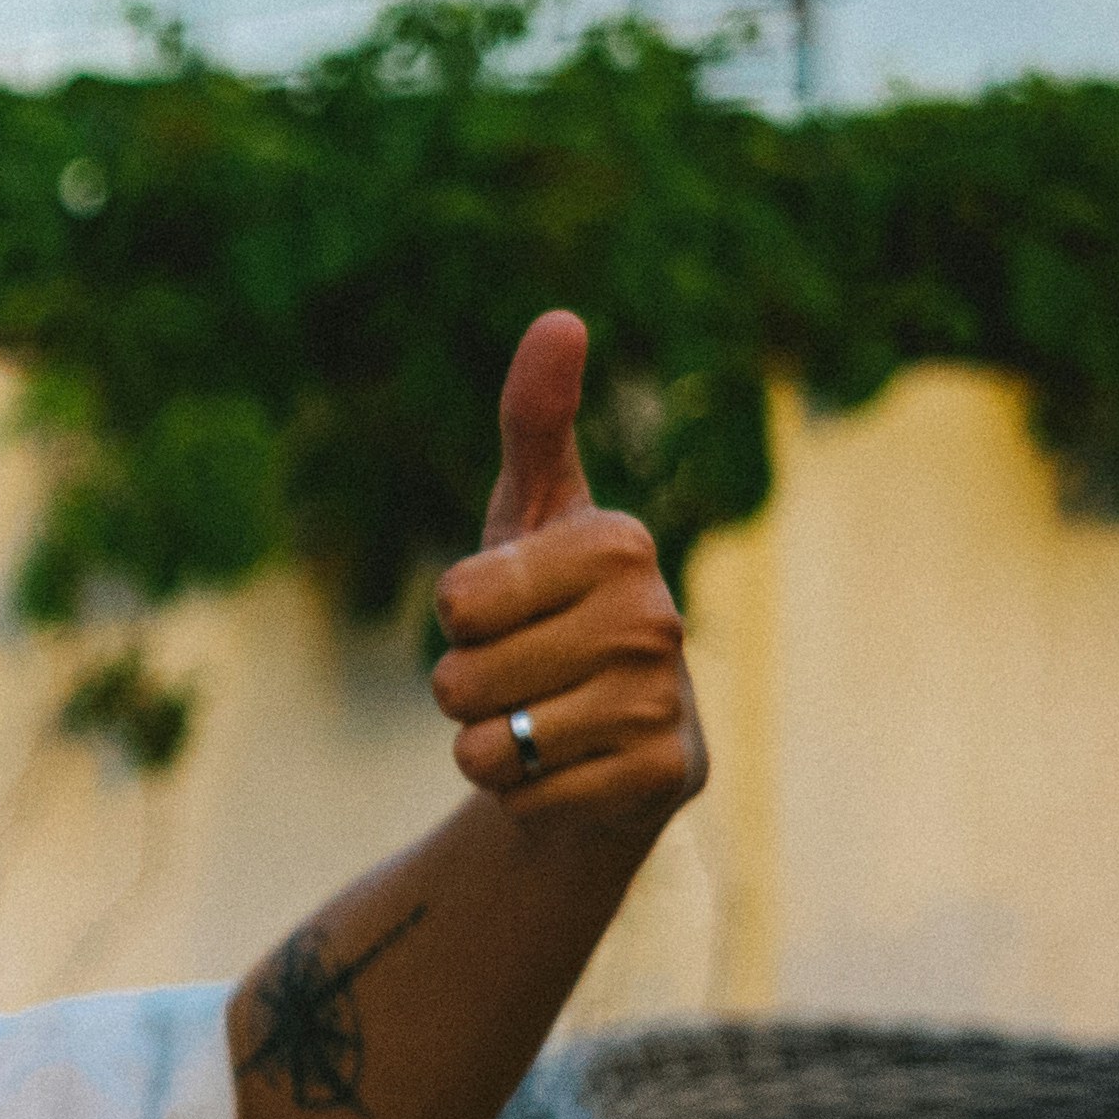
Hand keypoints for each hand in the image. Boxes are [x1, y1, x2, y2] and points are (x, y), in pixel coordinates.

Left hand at [427, 309, 706, 847]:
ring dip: (489, 748)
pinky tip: (570, 771)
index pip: (454, 600)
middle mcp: (654, 617)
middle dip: (465, 691)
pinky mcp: (664, 781)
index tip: (507, 612)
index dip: (458, 619)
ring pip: (485, 747)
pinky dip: (525, 796)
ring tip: (541, 724)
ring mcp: (663, 703)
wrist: (608, 744)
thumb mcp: (530, 517)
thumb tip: (560, 318)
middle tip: (521, 679)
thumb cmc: (553, 615)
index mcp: (618, 543)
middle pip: (460, 679)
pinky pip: (524, 799)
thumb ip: (533, 423)